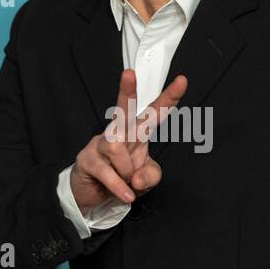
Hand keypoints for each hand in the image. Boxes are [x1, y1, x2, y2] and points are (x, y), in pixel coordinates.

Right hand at [68, 68, 187, 213]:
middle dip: (127, 92)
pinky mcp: (87, 160)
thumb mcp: (145, 180)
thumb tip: (137, 178)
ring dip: (126, 170)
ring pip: (116, 148)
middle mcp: (118, 133)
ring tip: (129, 183)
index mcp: (136, 133)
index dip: (168, 98)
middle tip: (129, 74)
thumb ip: (150, 176)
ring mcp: (100, 145)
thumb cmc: (122, 179)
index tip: (182, 81)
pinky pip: (107, 171)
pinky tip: (126, 195)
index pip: (154, 113)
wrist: (93, 195)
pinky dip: (119, 186)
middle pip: (123, 110)